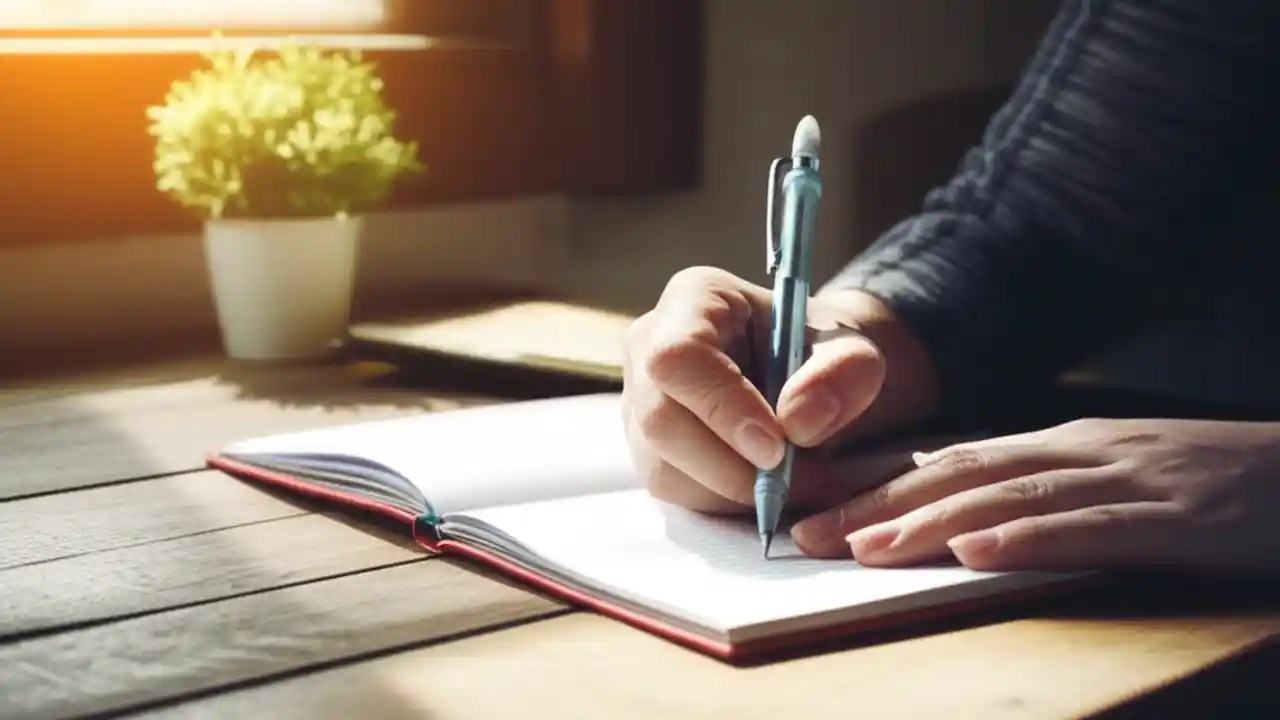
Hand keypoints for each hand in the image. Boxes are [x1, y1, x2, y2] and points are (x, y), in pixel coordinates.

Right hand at [620, 266, 936, 513]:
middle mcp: (649, 347)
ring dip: (734, 491)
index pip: (679, 357)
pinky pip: (675, 493)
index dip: (721, 407)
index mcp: (695, 298)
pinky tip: (768, 488)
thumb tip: (798, 421)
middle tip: (797, 479)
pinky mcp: (648, 449)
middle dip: (731, 465)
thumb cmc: (824, 354)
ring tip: (795, 483)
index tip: (776, 448)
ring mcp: (640, 402)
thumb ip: (843, 373)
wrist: (814, 379)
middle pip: (661, 420)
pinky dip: (726, 503)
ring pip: (664, 467)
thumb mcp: (855, 350)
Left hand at [790, 418, 1279, 573]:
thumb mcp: (1111, 476)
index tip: (805, 494)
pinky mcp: (1174, 517)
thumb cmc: (1205, 483)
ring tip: (865, 545)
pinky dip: (1029, 539)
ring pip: (1010, 496)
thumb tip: (957, 513)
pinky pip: (1091, 529)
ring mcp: (1126, 478)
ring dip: (930, 522)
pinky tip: (979, 553)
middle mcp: (1079, 451)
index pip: (947, 456)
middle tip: (804, 530)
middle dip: (876, 501)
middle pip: (960, 472)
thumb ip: (1037, 488)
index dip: (872, 475)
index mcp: (1059, 444)